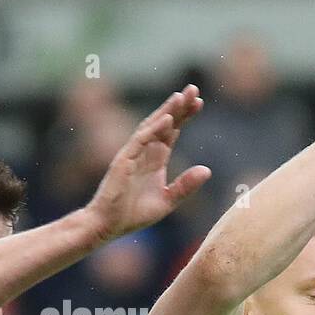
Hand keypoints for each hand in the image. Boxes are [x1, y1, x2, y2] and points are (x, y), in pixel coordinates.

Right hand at [84, 85, 210, 240]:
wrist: (108, 226)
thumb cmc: (133, 214)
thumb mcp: (167, 201)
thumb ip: (185, 186)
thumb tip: (207, 170)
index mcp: (155, 159)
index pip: (172, 132)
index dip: (185, 116)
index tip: (200, 102)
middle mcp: (144, 152)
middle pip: (164, 123)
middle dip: (178, 106)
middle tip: (194, 88)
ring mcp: (133, 154)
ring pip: (151, 127)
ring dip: (166, 111)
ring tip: (181, 96)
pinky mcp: (123, 160)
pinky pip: (140, 141)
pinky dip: (153, 129)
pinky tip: (167, 119)